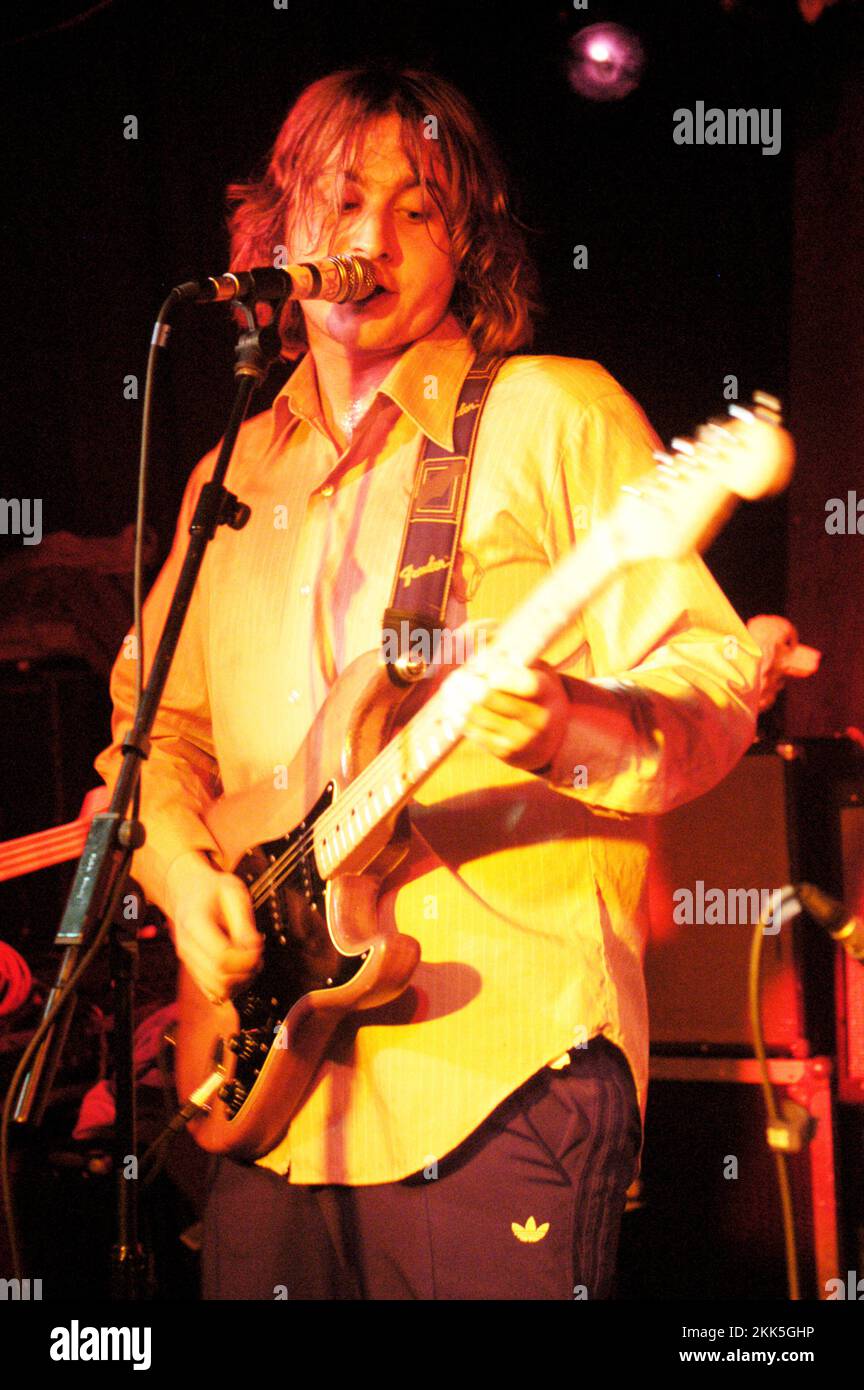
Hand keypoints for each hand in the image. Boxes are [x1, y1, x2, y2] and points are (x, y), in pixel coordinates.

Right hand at [163, 849, 262, 1004]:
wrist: (187, 892)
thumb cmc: (212, 890)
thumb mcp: (233, 892)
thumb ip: (244, 922)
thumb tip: (254, 949)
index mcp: (194, 924)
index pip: (222, 957)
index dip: (247, 958)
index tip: (259, 946)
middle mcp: (187, 947)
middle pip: (220, 979)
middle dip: (247, 972)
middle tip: (258, 955)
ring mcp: (188, 962)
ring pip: (217, 991)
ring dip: (241, 983)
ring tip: (251, 963)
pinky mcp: (193, 971)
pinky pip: (212, 993)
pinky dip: (231, 988)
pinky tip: (240, 971)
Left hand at [459, 656, 570, 772]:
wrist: (549, 740)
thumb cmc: (537, 696)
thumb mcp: (537, 672)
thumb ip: (512, 661)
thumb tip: (477, 660)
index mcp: (547, 694)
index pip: (524, 683)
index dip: (496, 671)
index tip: (477, 664)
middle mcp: (537, 720)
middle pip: (488, 697)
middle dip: (465, 682)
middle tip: (454, 676)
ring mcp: (520, 739)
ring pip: (475, 714)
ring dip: (456, 698)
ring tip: (450, 688)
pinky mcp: (505, 753)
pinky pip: (472, 731)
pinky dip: (458, 716)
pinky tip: (453, 705)